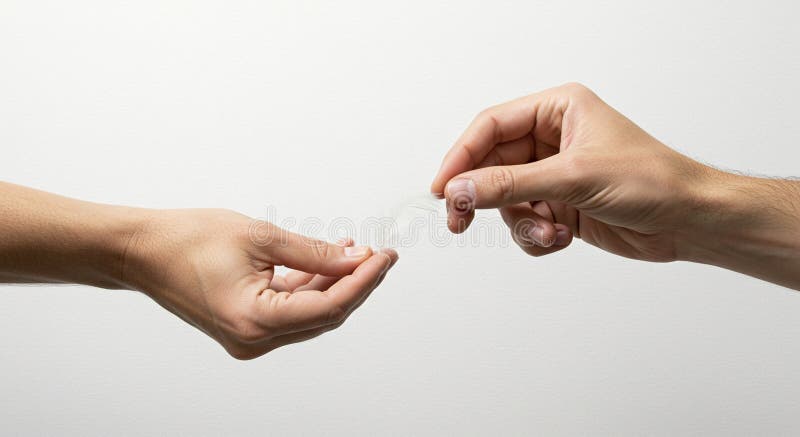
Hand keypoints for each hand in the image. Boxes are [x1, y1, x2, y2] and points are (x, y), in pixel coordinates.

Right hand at [122, 209, 397, 358]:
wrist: (142, 251)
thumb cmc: (188, 239)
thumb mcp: (260, 237)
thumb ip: (313, 253)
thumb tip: (355, 259)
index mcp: (256, 320)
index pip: (330, 306)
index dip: (364, 281)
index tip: (386, 256)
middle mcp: (254, 339)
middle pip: (325, 315)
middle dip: (356, 283)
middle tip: (382, 254)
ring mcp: (250, 337)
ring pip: (310, 313)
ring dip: (335, 283)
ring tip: (358, 250)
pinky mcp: (246, 327)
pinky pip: (290, 310)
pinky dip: (311, 286)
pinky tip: (328, 260)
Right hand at [432, 82, 709, 261]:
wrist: (689, 221)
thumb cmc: (651, 180)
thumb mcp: (573, 178)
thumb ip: (509, 184)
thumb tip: (458, 190)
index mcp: (557, 110)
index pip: (491, 127)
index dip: (461, 156)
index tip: (442, 187)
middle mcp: (552, 139)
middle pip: (491, 165)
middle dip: (481, 196)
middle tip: (459, 220)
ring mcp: (554, 174)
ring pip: (505, 199)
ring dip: (520, 221)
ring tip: (547, 231)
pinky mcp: (560, 205)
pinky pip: (525, 220)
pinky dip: (535, 234)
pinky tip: (560, 238)